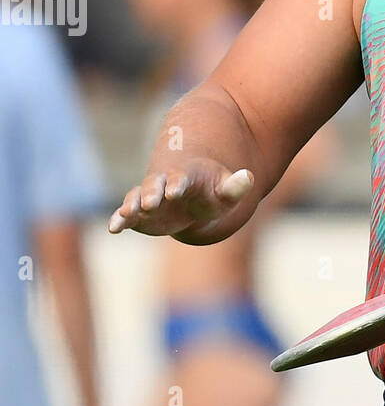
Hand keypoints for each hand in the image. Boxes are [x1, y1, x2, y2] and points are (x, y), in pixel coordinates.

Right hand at [107, 159, 253, 239]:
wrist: (191, 196)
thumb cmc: (211, 193)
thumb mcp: (226, 192)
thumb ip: (235, 187)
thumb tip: (249, 177)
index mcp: (185, 177)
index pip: (180, 178)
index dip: (178, 183)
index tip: (175, 190)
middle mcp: (162, 184)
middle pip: (154, 185)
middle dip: (151, 193)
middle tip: (151, 203)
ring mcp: (149, 198)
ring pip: (136, 198)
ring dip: (131, 206)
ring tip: (125, 214)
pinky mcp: (139, 213)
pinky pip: (127, 215)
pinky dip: (118, 220)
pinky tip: (113, 228)